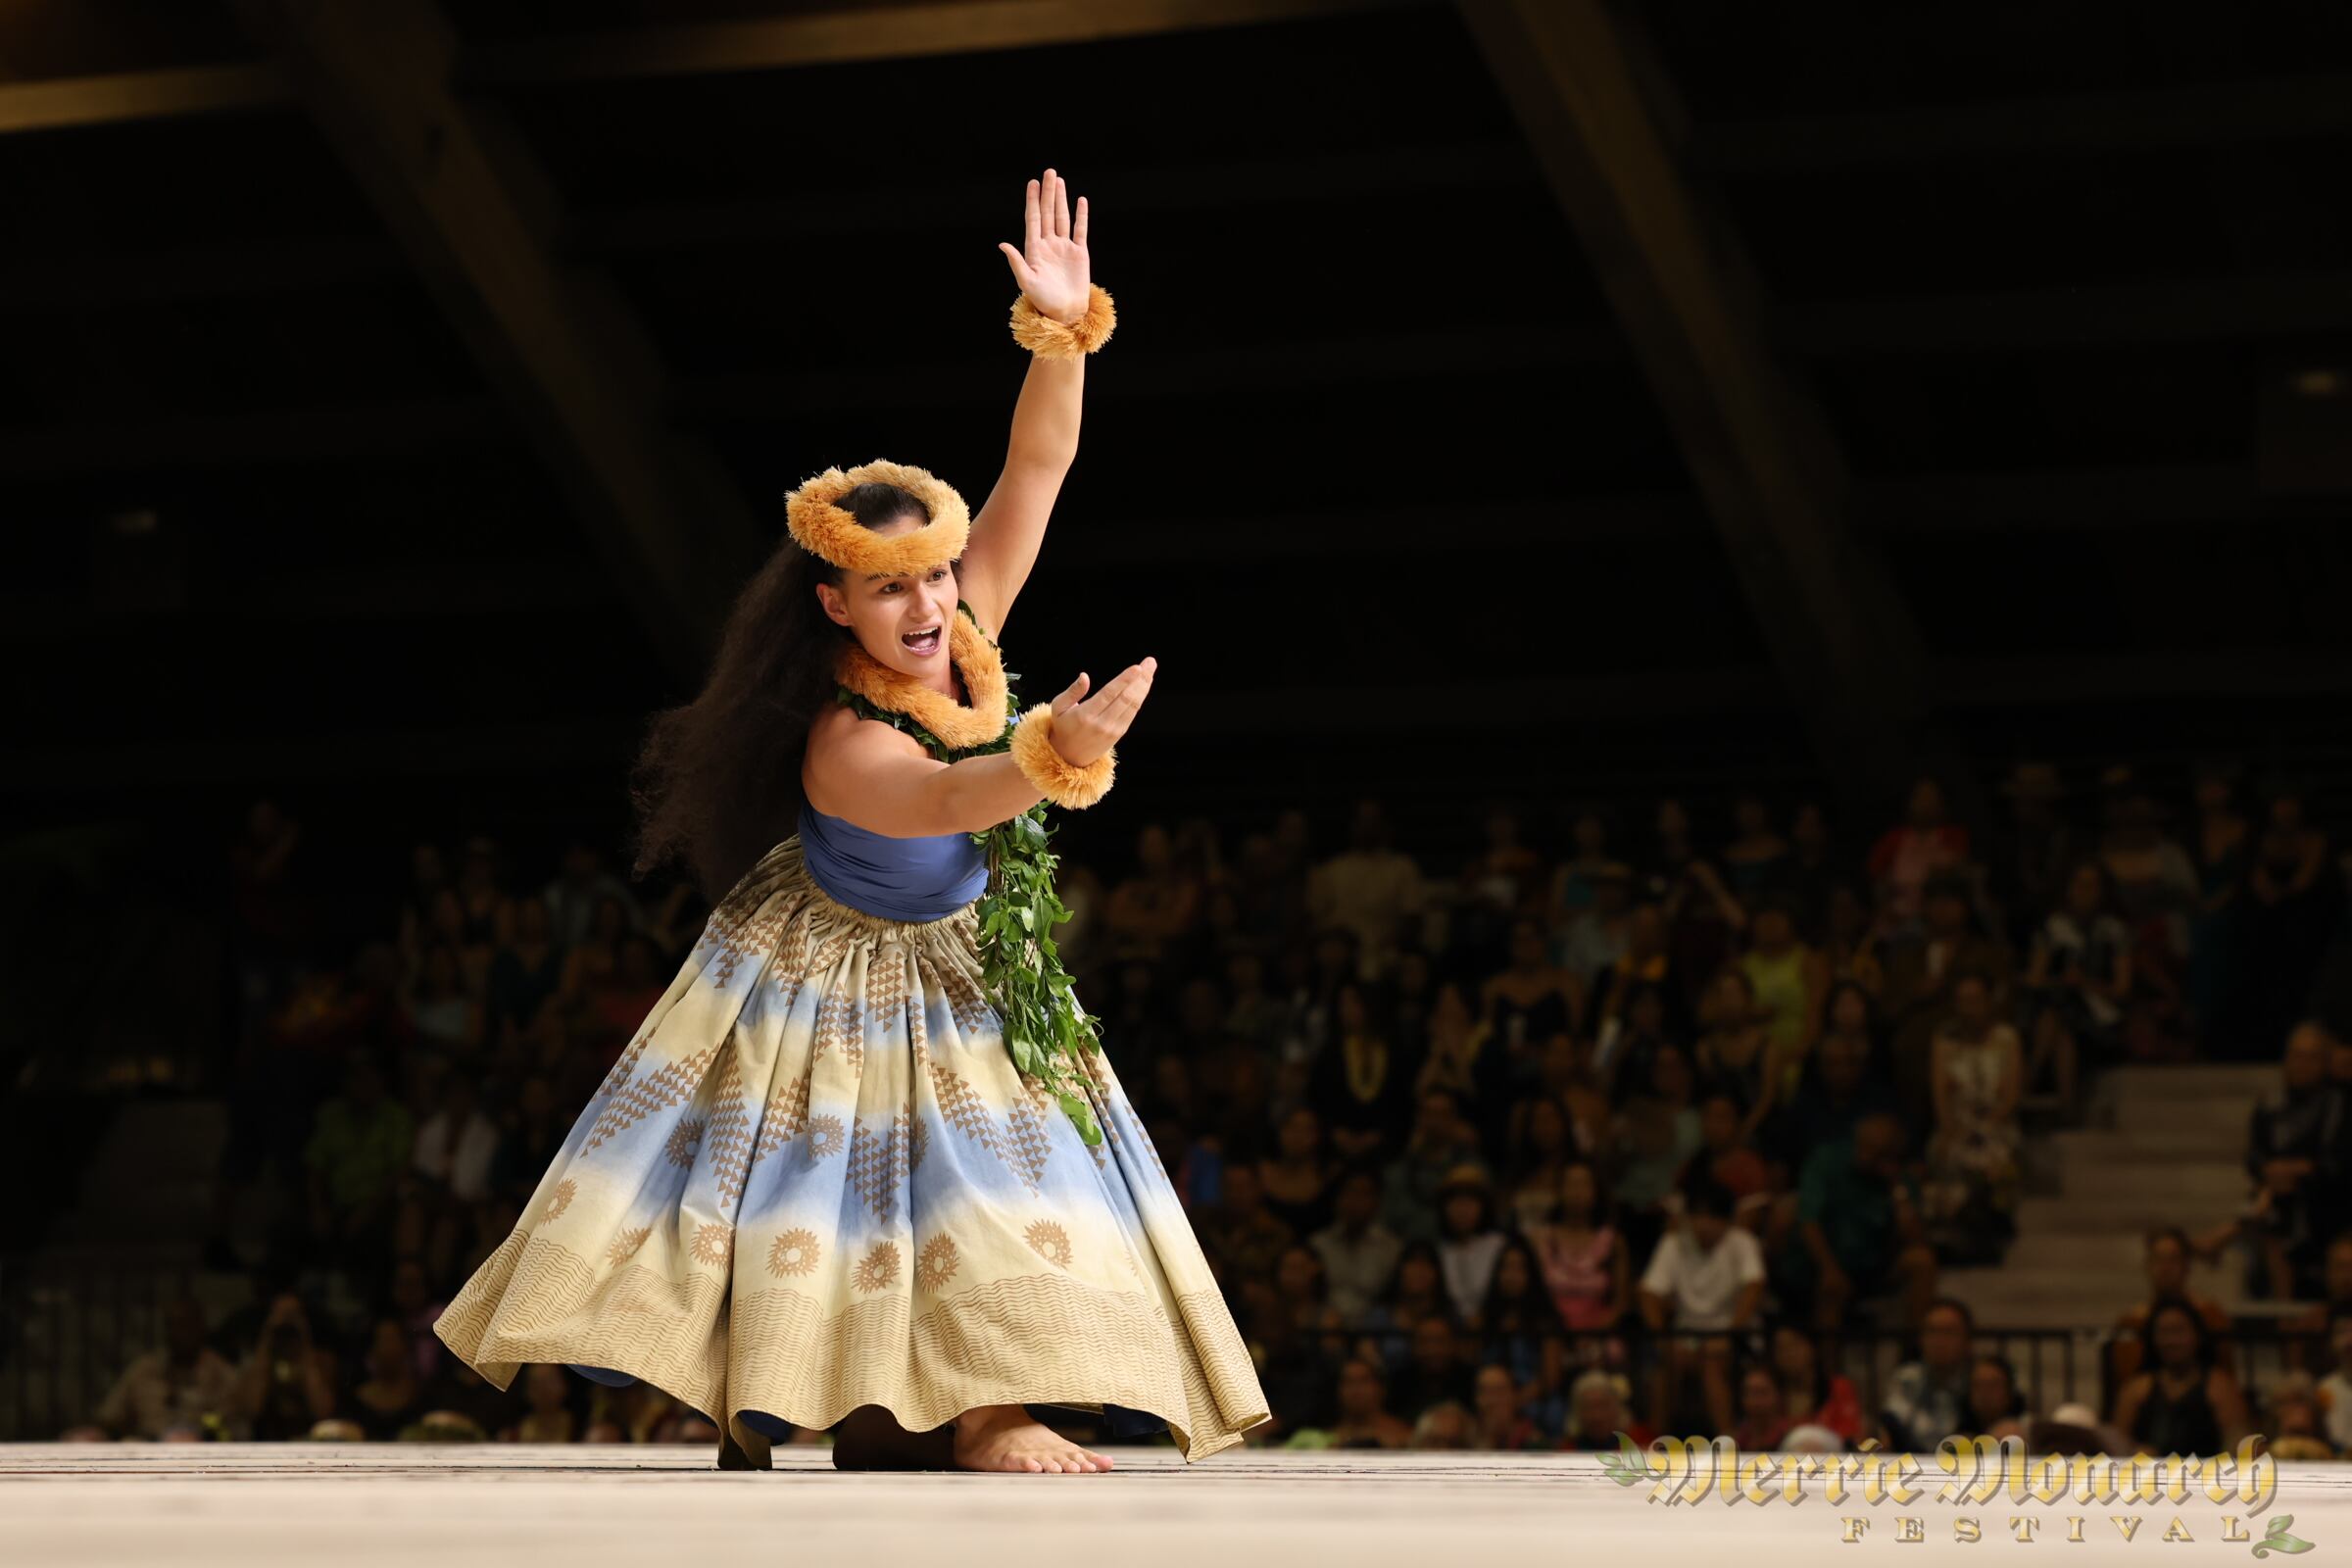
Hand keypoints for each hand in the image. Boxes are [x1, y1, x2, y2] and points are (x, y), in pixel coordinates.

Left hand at [998, 167, 1090, 323]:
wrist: (1065, 311)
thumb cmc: (1043, 300)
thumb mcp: (1026, 281)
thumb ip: (1016, 262)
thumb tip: (1002, 244)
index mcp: (1034, 249)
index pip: (1033, 219)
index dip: (1032, 201)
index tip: (1032, 183)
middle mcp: (1049, 244)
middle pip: (1048, 213)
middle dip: (1047, 193)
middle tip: (1048, 172)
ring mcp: (1064, 247)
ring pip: (1062, 217)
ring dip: (1061, 199)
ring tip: (1059, 181)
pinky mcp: (1079, 252)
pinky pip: (1080, 230)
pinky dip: (1081, 215)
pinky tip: (1080, 201)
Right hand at [1045, 657, 1154, 765]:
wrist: (1070, 756)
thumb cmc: (1063, 725)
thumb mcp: (1058, 707)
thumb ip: (1072, 691)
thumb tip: (1084, 676)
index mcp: (1085, 715)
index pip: (1109, 694)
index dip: (1124, 680)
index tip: (1137, 668)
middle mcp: (1101, 723)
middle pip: (1126, 697)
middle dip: (1140, 678)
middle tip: (1150, 662)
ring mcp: (1112, 729)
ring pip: (1133, 704)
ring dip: (1144, 685)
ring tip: (1150, 668)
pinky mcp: (1119, 732)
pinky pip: (1133, 712)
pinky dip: (1140, 696)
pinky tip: (1144, 684)